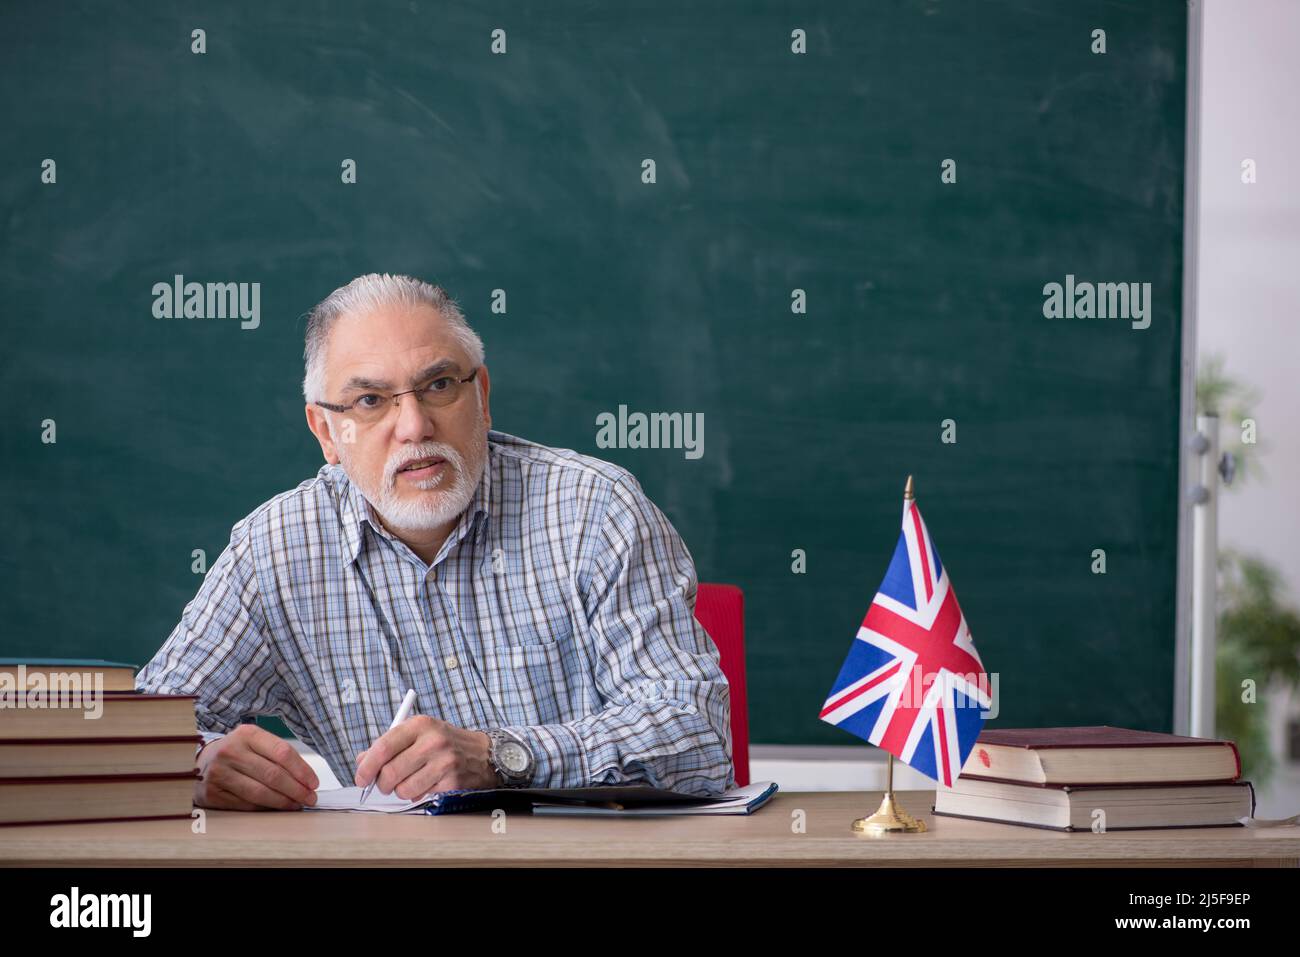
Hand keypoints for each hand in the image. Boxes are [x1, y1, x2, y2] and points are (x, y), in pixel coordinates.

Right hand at [194, 724, 319, 810]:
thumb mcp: (256, 742)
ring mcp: (219, 773)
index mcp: (247, 734)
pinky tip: (277, 808)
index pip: (282, 752)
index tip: (314, 783)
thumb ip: (279, 754)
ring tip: (297, 805)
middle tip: (310, 798)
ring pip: (260, 792)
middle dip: (296, 789)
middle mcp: (230, 751)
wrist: (202, 761)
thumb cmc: (238, 752)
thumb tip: (307, 779)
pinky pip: (246, 804)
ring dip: (283, 802)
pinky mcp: (211, 793)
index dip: (302, 770)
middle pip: (273, 774)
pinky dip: (265, 808)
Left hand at [353, 716, 495, 799]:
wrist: (484, 753)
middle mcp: (433, 741)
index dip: (367, 766)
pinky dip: (418, 795)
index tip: (361, 778)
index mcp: (420, 725)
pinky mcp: (452, 782)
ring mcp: (444, 762)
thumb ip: (389, 745)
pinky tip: (427, 784)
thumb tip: (361, 762)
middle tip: (384, 784)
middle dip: (382, 784)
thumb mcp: (418, 734)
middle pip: (390, 772)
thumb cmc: (445, 743)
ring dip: (401, 791)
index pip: (383, 747)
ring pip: (403, 789)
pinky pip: (420, 796)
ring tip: (410, 781)